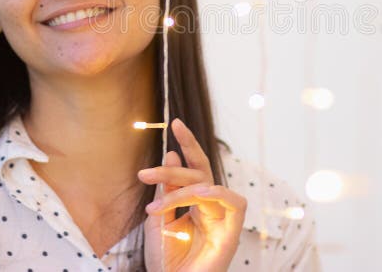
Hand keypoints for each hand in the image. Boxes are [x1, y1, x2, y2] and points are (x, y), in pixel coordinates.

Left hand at [139, 118, 246, 271]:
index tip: (174, 123)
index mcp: (196, 204)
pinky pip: (235, 203)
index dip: (187, 144)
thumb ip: (166, 189)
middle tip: (147, 170)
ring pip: (208, 185)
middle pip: (201, 171)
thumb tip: (170, 152)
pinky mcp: (232, 233)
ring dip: (182, 188)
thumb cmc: (166, 262)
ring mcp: (223, 219)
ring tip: (159, 205)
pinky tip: (201, 194)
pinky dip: (218, 194)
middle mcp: (212, 208)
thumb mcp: (159, 220)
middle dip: (181, 158)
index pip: (194, 168)